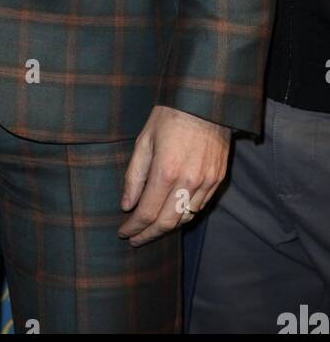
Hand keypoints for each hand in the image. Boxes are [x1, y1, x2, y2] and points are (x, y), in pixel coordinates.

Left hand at [118, 104, 230, 245]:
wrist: (204, 102)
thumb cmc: (169, 117)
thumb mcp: (144, 140)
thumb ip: (134, 175)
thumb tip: (126, 204)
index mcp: (166, 171)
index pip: (147, 212)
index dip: (134, 227)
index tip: (123, 232)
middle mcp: (188, 181)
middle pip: (167, 223)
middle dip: (148, 235)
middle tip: (135, 239)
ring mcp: (206, 182)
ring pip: (185, 218)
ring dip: (167, 228)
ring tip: (151, 229)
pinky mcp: (218, 179)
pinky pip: (200, 206)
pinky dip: (184, 215)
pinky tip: (173, 214)